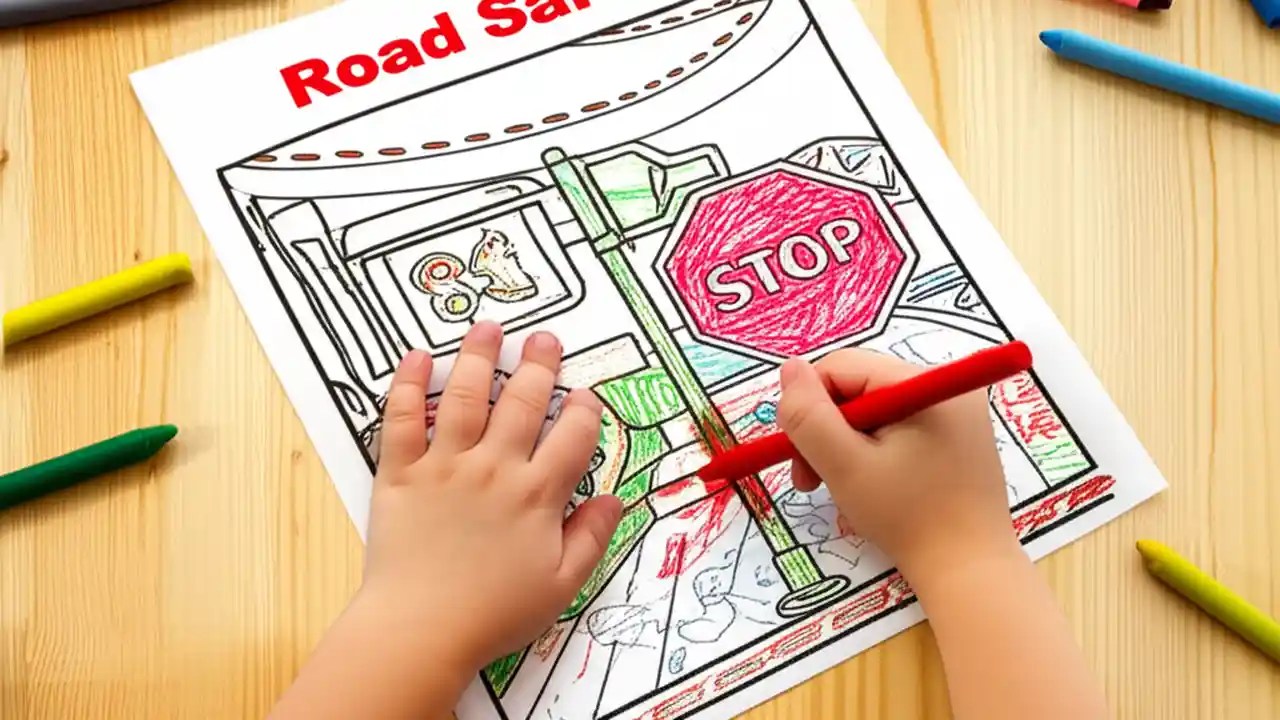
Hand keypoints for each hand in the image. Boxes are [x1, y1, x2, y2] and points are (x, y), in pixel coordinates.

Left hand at [362, 321, 622, 671]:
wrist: (421, 629)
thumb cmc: (493, 614)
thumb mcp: (562, 585)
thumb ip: (591, 538)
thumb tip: (614, 500)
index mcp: (537, 495)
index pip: (571, 438)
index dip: (584, 411)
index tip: (585, 396)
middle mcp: (495, 469)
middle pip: (524, 403)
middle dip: (539, 366)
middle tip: (544, 340)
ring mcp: (446, 466)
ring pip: (466, 396)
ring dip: (479, 357)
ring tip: (489, 329)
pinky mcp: (402, 473)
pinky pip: (403, 419)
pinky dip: (407, 385)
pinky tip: (414, 358)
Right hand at [775, 349, 1015, 579]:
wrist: (970, 573)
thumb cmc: (908, 518)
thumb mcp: (845, 466)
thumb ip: (809, 416)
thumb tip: (789, 369)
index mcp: (922, 382)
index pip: (841, 368)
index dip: (809, 407)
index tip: (797, 458)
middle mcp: (945, 386)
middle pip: (858, 389)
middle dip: (826, 433)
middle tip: (811, 482)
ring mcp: (956, 413)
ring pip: (874, 412)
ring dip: (845, 448)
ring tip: (840, 492)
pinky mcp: (959, 439)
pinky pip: (899, 430)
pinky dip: (874, 456)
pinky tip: (872, 490)